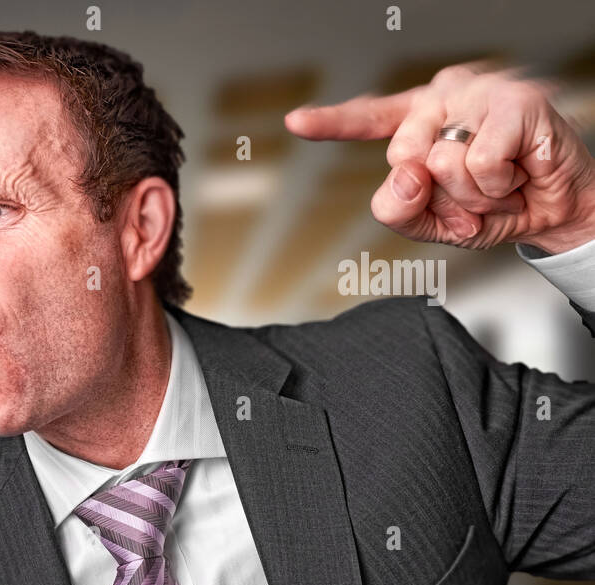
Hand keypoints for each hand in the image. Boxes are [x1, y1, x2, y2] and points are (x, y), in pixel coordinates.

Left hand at [285, 62, 594, 253]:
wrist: (557, 210)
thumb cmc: (495, 206)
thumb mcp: (435, 222)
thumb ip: (401, 209)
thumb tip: (405, 178)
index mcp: (420, 119)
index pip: (370, 118)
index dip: (331, 122)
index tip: (296, 122)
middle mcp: (445, 97)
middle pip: (402, 156)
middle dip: (438, 194)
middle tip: (471, 195)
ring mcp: (479, 93)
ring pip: (441, 161)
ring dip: (472, 194)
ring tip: (497, 184)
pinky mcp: (515, 102)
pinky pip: (479, 163)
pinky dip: (497, 186)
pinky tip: (518, 172)